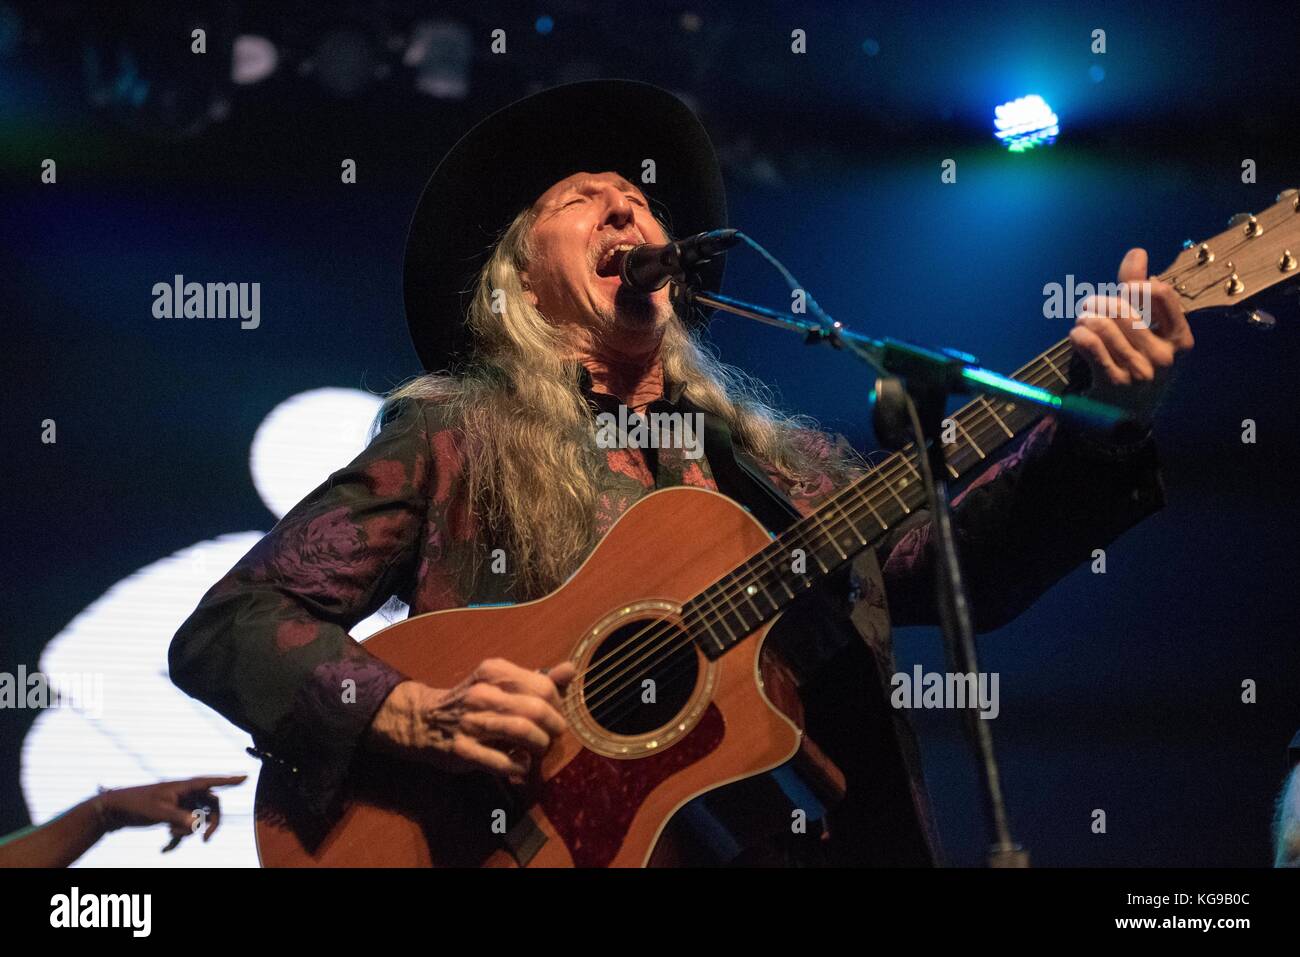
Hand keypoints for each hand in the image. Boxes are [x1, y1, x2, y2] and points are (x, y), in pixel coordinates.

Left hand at [99, 775, 245, 851]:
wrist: (115, 810)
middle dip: (211, 824)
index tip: (246, 778)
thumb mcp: (158, 812)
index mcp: (185, 786)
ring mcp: (179, 805)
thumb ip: (180, 817)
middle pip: (212, 806)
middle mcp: (186, 794)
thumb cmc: (136, 804)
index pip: (213, 781)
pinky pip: (184, 829)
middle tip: (205, 840)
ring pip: (198, 820)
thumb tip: (197, 825)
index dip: (230, 781)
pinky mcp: (172, 816)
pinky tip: (164, 850)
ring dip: (188, 833)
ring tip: (169, 837)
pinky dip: (177, 841)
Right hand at [367, 659, 575, 785]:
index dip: (558, 705)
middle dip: (553, 727)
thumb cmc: (473, 701)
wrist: (424, 720)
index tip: (554, 714)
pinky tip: (519, 765)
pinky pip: (503, 762)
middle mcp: (482, 693)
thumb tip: (571, 671)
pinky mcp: (463, 750)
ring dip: (539, 746)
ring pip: (523, 732)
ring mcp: (471, 722)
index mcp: (495, 671)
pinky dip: (519, 767)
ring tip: (536, 750)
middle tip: (550, 736)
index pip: (543, 687)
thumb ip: (538, 679)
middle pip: (536, 709)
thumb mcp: (501, 682)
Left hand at [1068, 248, 1194, 431]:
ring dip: (1085, 318)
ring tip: (1083, 321)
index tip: (1123, 290)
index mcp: (1180, 339)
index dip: (1136, 284)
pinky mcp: (1113, 383)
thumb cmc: (1138, 363)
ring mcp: (1139, 371)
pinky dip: (1078, 334)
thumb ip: (1138, 290)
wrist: (1127, 417)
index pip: (1161, 294)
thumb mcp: (1148, 329)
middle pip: (1123, 307)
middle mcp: (1164, 356)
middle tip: (1090, 306)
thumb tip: (1137, 251)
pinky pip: (1090, 345)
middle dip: (1100, 301)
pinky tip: (1077, 335)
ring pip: (1102, 325)